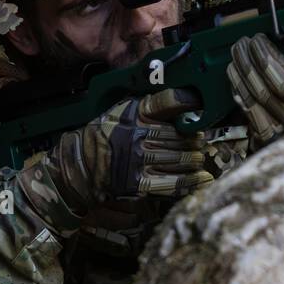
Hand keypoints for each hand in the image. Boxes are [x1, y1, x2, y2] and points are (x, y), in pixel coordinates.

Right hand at [24, 88, 214, 222]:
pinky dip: (191, 181)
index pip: (165, 102)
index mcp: (133, 113)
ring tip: (200, 159)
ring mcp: (137, 160)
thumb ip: (149, 107)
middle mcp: (136, 134)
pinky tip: (203, 178)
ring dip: (195, 160)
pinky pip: (172, 182)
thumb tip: (186, 102)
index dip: (186, 101)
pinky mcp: (137, 183)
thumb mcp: (122, 112)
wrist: (79, 167)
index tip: (199, 103)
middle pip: (180, 136)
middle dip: (196, 140)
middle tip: (202, 143)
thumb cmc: (105, 136)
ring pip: (180, 158)